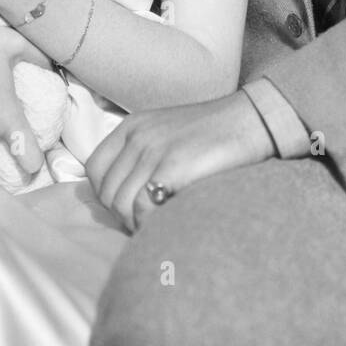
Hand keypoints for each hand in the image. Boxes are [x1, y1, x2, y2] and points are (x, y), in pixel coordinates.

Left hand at [86, 92, 274, 233]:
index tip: (129, 207)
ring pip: (120, 204)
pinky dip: (149, 223)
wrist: (251, 121)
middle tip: (147, 222)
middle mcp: (138, 135)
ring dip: (135, 222)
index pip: (94, 169)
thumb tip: (127, 199)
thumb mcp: (168, 135)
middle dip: (122, 215)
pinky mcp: (171, 165)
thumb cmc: (214, 136)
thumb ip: (145, 156)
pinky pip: (141, 207)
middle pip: (106, 192)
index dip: (107, 195)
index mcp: (133, 126)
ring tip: (157, 224)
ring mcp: (153, 149)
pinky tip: (166, 221)